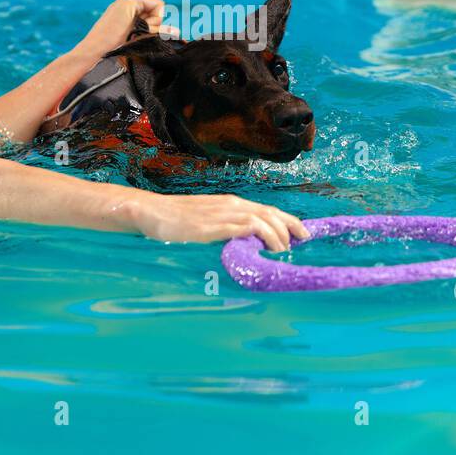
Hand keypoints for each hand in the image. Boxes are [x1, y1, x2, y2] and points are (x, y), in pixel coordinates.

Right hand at [72, 0, 179, 62]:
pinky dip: (155, 20)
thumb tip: (178, 32)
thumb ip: (155, 35)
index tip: (144, 42)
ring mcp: (127, 2)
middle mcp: (127, 8)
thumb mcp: (139, 45)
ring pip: (159, 12)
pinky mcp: (129, 0)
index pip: (154, 20)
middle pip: (158, 16)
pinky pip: (159, 6)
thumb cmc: (115, 58)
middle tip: (138, 40)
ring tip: (135, 37)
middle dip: (156, 30)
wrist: (96, 57)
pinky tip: (139, 29)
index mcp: (127, 18)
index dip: (155, 32)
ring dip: (153, 28)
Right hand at [133, 192, 309, 252]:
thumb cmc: (176, 219)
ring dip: (277, 235)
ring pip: (261, 219)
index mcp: (231, 203)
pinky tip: (263, 248)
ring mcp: (222, 214)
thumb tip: (245, 243)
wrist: (151, 211)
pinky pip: (242, 227)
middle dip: (290, 227)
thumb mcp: (207, 220)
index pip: (268, 209)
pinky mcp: (212, 226)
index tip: (303, 233)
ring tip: (282, 250)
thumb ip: (226, 228)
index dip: (289, 220)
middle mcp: (231, 205)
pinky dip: (258, 236)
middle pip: (270, 213)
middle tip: (300, 243)